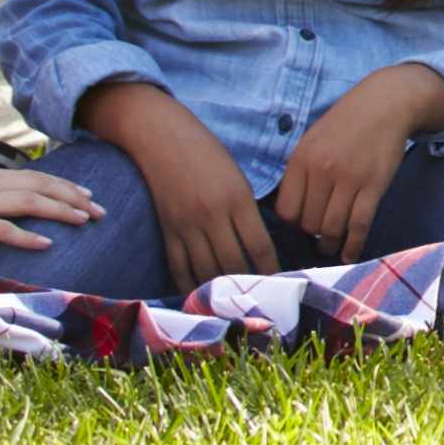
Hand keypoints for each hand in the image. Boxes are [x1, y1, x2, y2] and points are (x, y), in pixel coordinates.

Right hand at [0, 146, 105, 250]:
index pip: (33, 176)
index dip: (62, 185)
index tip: (86, 194)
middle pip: (41, 186)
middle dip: (74, 198)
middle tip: (101, 210)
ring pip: (30, 202)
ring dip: (62, 211)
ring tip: (87, 220)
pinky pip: (1, 228)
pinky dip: (26, 235)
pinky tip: (47, 243)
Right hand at [82, 80, 279, 289]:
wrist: (162, 138)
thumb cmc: (207, 153)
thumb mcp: (238, 177)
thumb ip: (248, 211)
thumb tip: (261, 245)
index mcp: (237, 200)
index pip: (259, 246)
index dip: (271, 270)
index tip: (281, 282)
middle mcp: (212, 216)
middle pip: (233, 264)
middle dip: (248, 285)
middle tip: (260, 301)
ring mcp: (187, 226)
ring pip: (206, 270)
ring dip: (220, 291)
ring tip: (233, 305)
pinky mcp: (167, 231)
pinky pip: (179, 268)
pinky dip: (190, 284)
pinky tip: (201, 296)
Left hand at [271, 63, 443, 263]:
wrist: (385, 103)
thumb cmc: (346, 123)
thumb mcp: (312, 139)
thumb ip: (300, 172)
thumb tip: (292, 210)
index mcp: (301, 160)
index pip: (286, 210)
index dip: (293, 223)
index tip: (302, 223)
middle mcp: (322, 171)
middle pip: (308, 223)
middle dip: (312, 234)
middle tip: (319, 236)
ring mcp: (348, 179)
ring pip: (331, 228)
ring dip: (330, 243)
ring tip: (331, 246)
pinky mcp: (373, 185)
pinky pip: (358, 225)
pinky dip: (353, 245)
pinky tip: (350, 253)